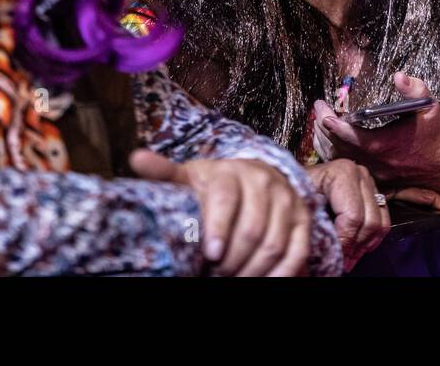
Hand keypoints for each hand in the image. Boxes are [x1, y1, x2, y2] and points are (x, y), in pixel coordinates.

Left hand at [129, 149, 311, 276]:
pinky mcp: (302, 219)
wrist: (254, 176)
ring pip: (274, 244)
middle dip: (232, 259)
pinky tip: (261, 281)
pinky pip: (297, 253)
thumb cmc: (214, 185)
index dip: (219, 228)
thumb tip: (137, 158)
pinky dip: (280, 274)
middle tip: (216, 275)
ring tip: (233, 280)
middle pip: (253, 228)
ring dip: (252, 271)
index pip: (227, 198)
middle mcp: (264, 182)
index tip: (209, 253)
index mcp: (232, 171)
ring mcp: (286, 200)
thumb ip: (165, 172)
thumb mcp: (189, 177)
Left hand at [305, 159, 389, 270]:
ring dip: (365, 245)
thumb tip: (331, 254)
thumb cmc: (298, 191)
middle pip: (369, 221)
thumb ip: (317, 224)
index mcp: (343, 173)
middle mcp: (360, 174)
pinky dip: (372, 238)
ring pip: (379, 224)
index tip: (335, 257)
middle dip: (355, 246)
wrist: (297, 180)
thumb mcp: (302, 205)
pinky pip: (384, 221)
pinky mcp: (374, 192)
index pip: (353, 216)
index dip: (345, 241)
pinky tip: (357, 248)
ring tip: (349, 258)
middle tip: (343, 262)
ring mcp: (369, 182)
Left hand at [315, 72, 439, 195]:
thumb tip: (399, 76)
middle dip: (322, 128)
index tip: (320, 105)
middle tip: (318, 110)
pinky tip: (330, 145)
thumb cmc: (436, 137)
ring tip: (319, 126)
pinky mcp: (375, 179)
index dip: (328, 120)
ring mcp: (373, 173)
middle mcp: (374, 162)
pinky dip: (335, 155)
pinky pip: (348, 168)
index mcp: (382, 145)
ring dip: (325, 143)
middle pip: (336, 147)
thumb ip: (416, 90)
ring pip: (339, 160)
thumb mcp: (431, 109)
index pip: (346, 134)